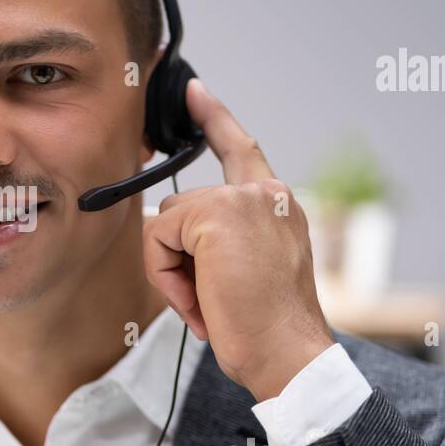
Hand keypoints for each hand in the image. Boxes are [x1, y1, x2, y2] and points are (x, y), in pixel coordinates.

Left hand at [143, 78, 334, 402]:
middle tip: (210, 300)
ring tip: (210, 303)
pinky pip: (157, 238)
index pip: (241, 149)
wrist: (287, 353)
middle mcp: (263, 193)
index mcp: (276, 203)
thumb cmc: (267, 327)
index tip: (194, 92)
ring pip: (165, 224)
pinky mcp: (213, 215)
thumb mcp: (247, 270)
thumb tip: (161, 227)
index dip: (216, 119)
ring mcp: (239, 200)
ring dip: (172, 271)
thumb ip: (218, 239)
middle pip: (181, 208)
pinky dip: (166, 275)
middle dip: (179, 258)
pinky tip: (200, 300)